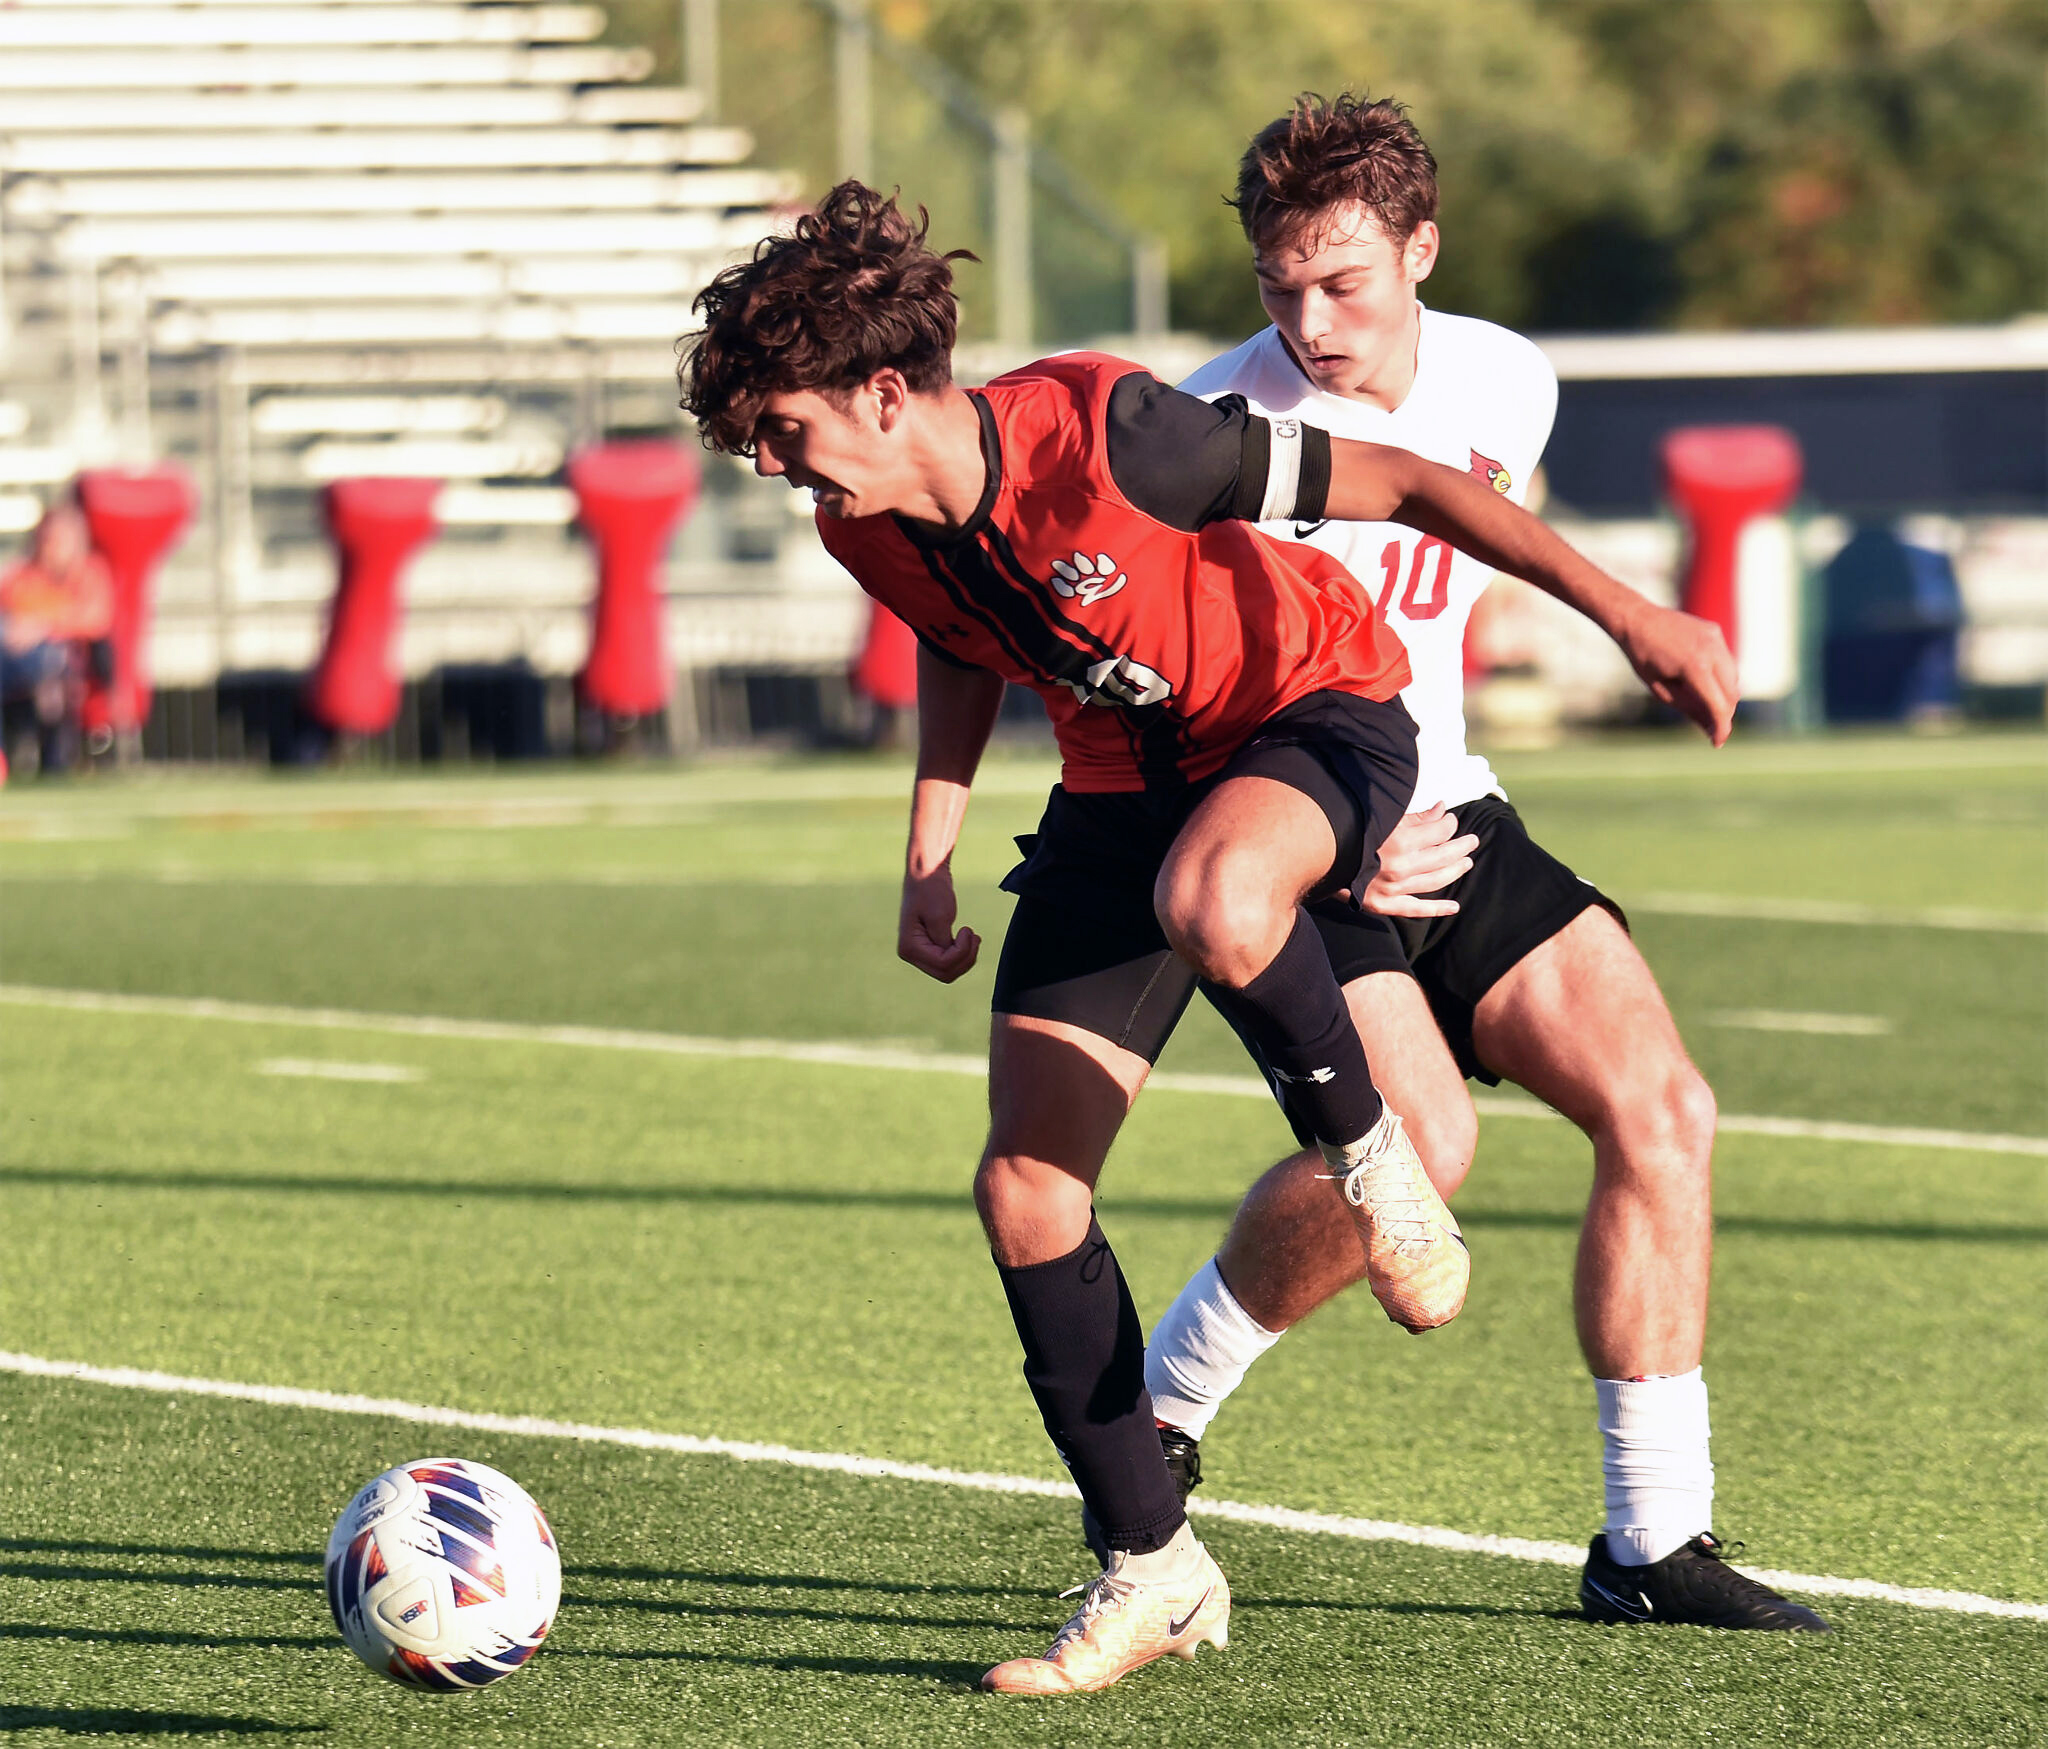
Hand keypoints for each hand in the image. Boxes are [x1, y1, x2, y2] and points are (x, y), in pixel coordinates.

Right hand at [898, 865, 980, 982]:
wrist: (926, 871)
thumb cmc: (931, 889)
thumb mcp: (940, 916)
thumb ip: (945, 942)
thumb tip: (952, 961)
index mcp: (909, 948)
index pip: (943, 964)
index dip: (962, 952)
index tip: (968, 929)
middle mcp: (910, 953)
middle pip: (945, 973)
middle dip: (965, 958)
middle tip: (975, 936)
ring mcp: (919, 951)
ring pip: (948, 971)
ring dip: (966, 957)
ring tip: (975, 937)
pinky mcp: (929, 946)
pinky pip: (949, 961)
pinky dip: (963, 953)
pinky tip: (970, 938)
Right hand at [1359, 804, 1476, 918]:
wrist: (1315, 855)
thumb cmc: (1350, 830)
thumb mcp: (1382, 817)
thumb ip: (1415, 816)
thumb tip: (1442, 809)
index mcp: (1400, 840)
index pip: (1440, 831)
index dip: (1449, 823)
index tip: (1449, 820)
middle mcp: (1400, 866)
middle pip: (1444, 855)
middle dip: (1462, 845)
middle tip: (1473, 840)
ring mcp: (1392, 888)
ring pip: (1436, 880)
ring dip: (1455, 870)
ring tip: (1467, 863)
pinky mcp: (1383, 904)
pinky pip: (1415, 909)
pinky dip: (1437, 909)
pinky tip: (1454, 907)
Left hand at [1619, 603, 1737, 746]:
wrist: (1637, 619)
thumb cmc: (1643, 658)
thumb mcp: (1662, 690)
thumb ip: (1690, 709)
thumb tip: (1711, 730)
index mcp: (1695, 667)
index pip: (1718, 705)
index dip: (1721, 727)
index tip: (1717, 742)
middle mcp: (1711, 650)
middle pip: (1732, 693)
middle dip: (1723, 712)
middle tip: (1709, 725)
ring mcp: (1715, 638)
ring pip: (1733, 677)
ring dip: (1724, 693)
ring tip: (1703, 701)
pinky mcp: (1715, 631)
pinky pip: (1726, 660)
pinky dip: (1720, 674)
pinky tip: (1701, 678)